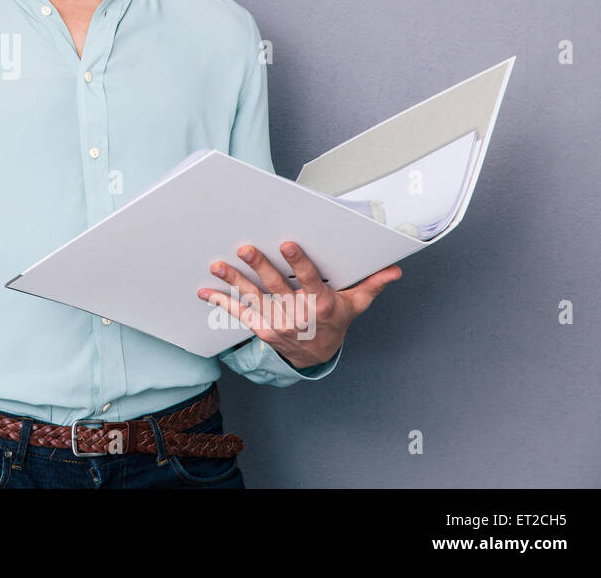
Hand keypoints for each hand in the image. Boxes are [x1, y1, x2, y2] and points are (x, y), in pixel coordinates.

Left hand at [197, 242, 400, 368]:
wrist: (317, 355)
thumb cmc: (335, 321)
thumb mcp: (355, 303)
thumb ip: (371, 284)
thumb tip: (394, 270)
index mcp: (321, 303)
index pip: (309, 279)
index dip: (299, 262)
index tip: (288, 244)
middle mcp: (298, 314)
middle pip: (276, 286)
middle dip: (259, 266)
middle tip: (245, 248)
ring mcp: (278, 323)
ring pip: (254, 298)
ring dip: (234, 281)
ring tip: (217, 265)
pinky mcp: (263, 329)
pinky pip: (240, 314)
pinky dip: (222, 302)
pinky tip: (206, 291)